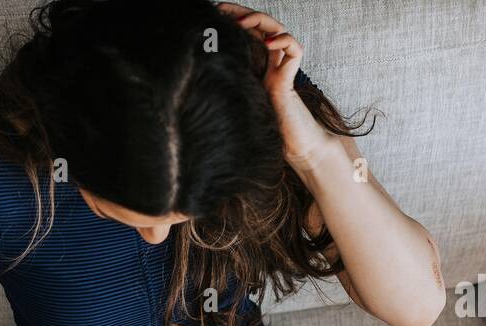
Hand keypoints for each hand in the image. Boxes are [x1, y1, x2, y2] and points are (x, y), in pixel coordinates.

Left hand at [217, 3, 339, 171]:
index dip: (233, 21)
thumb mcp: (234, 108)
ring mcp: (281, 70)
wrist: (292, 151)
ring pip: (277, 30)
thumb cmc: (262, 137)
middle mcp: (270, 66)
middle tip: (223, 9)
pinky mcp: (291, 79)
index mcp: (255, 69)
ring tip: (243, 22)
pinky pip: (294, 48)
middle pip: (261, 27)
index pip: (246, 35)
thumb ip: (222, 92)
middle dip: (243, 13)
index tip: (214, 13)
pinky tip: (270, 43)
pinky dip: (284, 40)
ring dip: (260, 21)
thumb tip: (190, 83)